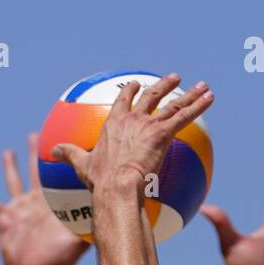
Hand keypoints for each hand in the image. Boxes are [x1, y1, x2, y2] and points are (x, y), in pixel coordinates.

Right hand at [0, 135, 85, 264]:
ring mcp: (20, 210)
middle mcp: (38, 203)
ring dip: (10, 167)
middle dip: (38, 153)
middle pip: (37, 171)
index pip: (60, 174)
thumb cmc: (60, 263)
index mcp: (55, 203)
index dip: (63, 157)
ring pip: (14, 181)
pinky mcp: (4, 220)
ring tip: (8, 152)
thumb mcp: (77, 241)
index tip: (68, 136)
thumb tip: (105, 209)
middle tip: (40, 133)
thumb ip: (89, 224)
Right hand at [52, 75, 213, 195]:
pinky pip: (185, 115)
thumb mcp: (82, 165)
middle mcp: (133, 118)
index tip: (137, 86)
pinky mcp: (163, 133)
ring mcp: (149, 124)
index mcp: (114, 123)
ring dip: (190, 94)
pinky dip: (199, 105)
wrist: (116, 186)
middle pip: (151, 95)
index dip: (131, 92)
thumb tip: (53, 151)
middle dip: (163, 85)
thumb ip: (70, 154)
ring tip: (202, 86)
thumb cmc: (99, 180)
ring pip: (174, 103)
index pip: (124, 101)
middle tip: (174, 78)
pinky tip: (211, 98)